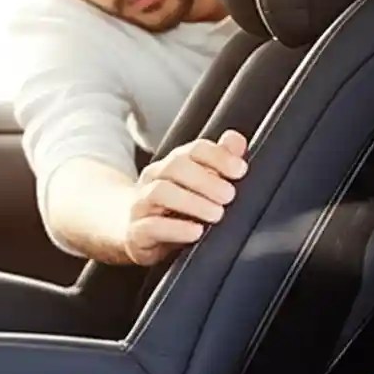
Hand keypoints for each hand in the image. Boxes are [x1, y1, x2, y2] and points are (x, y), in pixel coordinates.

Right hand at [123, 130, 249, 265]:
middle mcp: (154, 179)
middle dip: (206, 180)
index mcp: (171, 165)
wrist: (134, 233)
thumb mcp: (197, 186)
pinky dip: (176, 229)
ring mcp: (141, 205)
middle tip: (229, 195)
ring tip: (216, 214)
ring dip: (193, 202)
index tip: (240, 170)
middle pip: (176, 167)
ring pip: (161, 193)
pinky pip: (151, 227)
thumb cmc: (173, 208)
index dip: (218, 156)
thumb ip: (218, 162)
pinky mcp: (136, 232)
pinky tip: (196, 232)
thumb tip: (236, 140)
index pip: (194, 150)